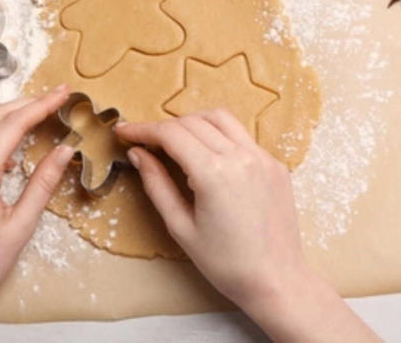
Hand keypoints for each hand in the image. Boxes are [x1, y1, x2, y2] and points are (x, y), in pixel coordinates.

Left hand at [0, 85, 73, 342]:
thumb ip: (43, 183)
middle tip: (52, 99)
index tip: (62, 94)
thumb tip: (64, 150)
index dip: (40, 105)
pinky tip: (0, 146)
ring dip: (0, 112)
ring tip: (28, 115)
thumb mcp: (21, 227)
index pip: (12, 125)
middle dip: (24, 103)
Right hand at [115, 110, 378, 342]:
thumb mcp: (180, 227)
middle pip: (192, 122)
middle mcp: (240, 157)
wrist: (277, 281)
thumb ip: (156, 184)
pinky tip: (209, 155)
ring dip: (193, 122)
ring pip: (220, 119)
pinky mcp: (276, 164)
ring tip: (176, 141)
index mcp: (213, 173)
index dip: (142, 129)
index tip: (123, 132)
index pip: (170, 134)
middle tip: (144, 141)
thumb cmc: (226, 263)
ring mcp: (262, 157)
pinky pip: (242, 136)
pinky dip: (219, 136)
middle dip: (163, 127)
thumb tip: (138, 153)